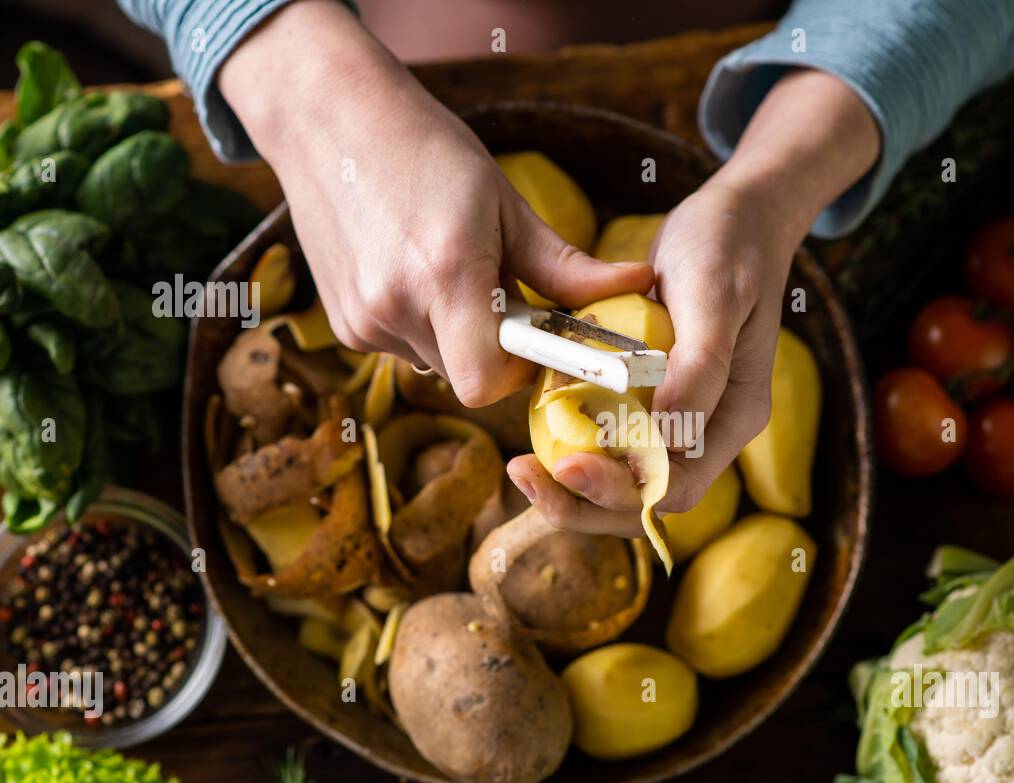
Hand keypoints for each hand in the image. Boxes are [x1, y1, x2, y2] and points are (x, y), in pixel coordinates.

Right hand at [219, 1, 652, 406]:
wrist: (328, 118)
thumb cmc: (427, 150)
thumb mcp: (504, 202)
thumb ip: (566, 265)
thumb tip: (637, 284)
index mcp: (446, 274)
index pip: (487, 384)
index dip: (519, 373)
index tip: (534, 336)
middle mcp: (396, 307)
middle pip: (468, 376)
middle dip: (495, 347)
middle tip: (499, 290)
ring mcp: (361, 321)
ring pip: (437, 363)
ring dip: (457, 335)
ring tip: (448, 269)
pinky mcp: (341, 326)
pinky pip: (402, 348)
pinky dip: (420, 324)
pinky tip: (410, 270)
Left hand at [509, 69, 879, 538]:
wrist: (737, 219)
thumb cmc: (728, 246)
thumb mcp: (713, 294)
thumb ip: (700, 365)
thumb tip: (668, 430)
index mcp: (733, 416)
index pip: (674, 486)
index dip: (618, 490)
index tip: (566, 467)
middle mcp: (709, 430)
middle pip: (644, 498)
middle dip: (582, 502)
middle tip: (523, 474)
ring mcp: (683, 418)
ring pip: (625, 480)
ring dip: (573, 485)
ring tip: (522, 467)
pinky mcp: (655, 401)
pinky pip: (614, 444)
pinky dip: (577, 449)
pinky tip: (538, 432)